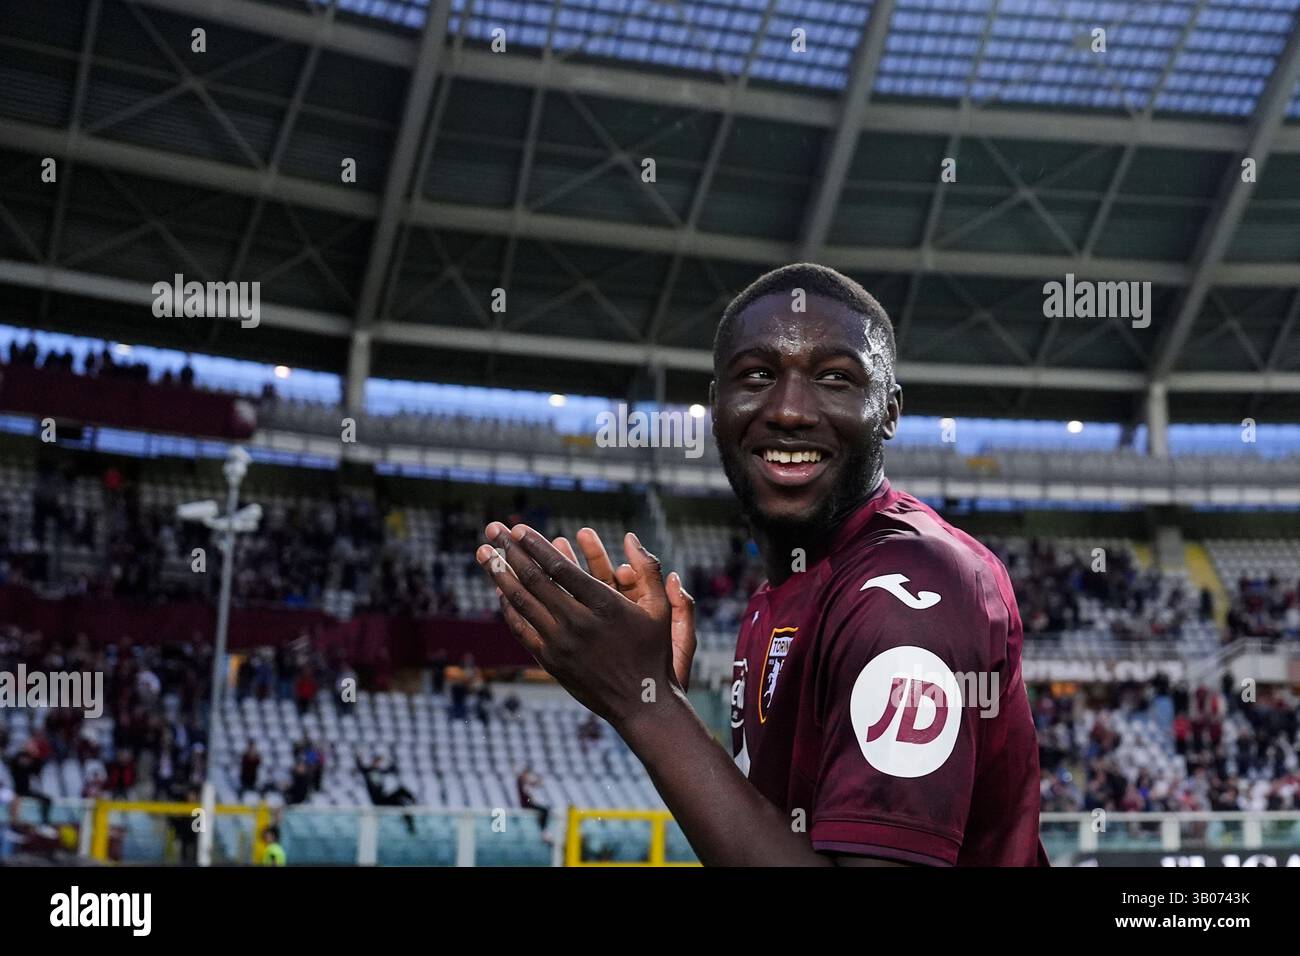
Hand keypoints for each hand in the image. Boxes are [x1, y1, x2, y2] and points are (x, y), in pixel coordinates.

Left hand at [476, 522, 682, 727]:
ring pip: (522, 603)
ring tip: (484, 554)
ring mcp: (561, 645)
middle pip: (534, 580)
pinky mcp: (551, 662)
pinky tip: (500, 591)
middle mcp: (578, 624)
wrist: (641, 703)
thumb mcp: (661, 609)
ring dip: (500, 575)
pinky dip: (508, 608)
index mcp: (604, 606)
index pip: (560, 568)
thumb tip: (630, 536)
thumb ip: (648, 569)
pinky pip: (522, 629)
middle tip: (492, 529)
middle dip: (510, 551)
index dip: (536, 546)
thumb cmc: (653, 652)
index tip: (519, 529)